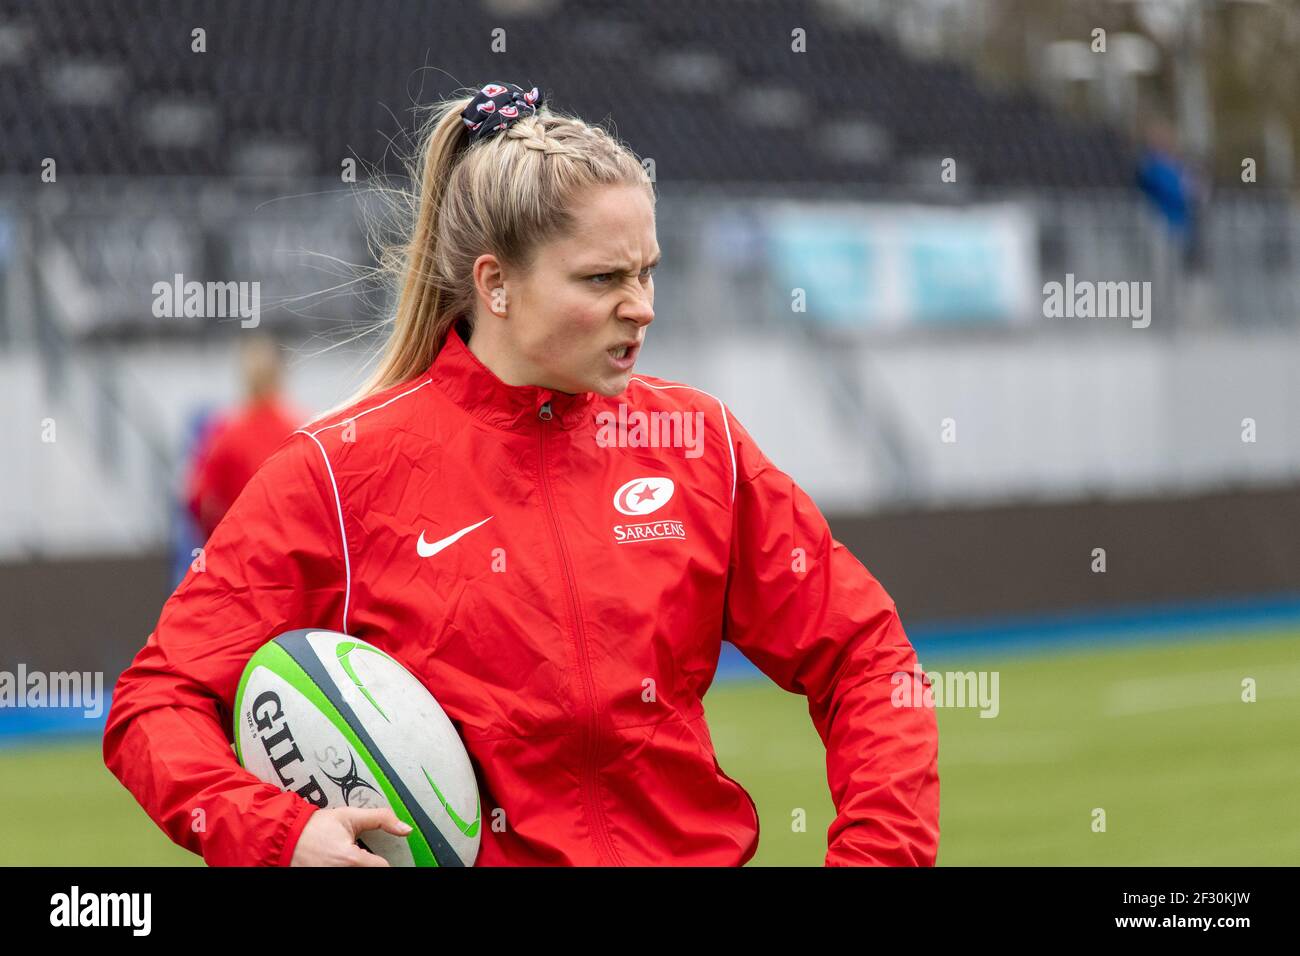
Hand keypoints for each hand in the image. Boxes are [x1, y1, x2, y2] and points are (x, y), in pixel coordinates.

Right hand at [290, 807, 411, 866]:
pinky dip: (344, 870)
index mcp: (350, 859)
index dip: (382, 861)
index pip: (383, 868)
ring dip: (357, 867)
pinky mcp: (322, 880)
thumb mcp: (350, 816)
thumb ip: (381, 819)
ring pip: (358, 876)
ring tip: (345, 858)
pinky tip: (338, 863)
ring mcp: (329, 878)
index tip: (377, 857)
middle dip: (368, 864)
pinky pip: (340, 878)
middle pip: (370, 872)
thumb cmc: (316, 827)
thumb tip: (405, 828)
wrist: (286, 836)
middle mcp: (339, 874)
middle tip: (359, 856)